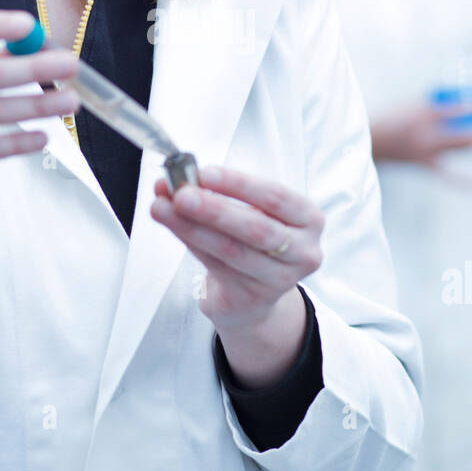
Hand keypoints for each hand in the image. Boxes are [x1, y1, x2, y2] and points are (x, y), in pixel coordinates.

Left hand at [149, 164, 323, 387]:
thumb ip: (216, 192)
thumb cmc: (252, 239)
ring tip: (162, 208)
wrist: (254, 294)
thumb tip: (171, 180)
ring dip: (192, 227)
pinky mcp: (254, 298)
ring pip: (232, 250)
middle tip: (180, 194)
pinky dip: (191, 243)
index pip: (276, 197)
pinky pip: (216, 266)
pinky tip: (173, 227)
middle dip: (214, 208)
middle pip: (255, 228)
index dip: (239, 184)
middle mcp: (303, 251)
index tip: (204, 172)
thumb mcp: (248, 210)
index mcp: (309, 219)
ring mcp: (281, 280)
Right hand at [371, 102, 471, 169]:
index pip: (455, 110)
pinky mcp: (424, 164)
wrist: (370, 143)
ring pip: (462, 148)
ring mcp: (427, 152)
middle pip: (465, 134)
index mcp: (422, 116)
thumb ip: (435, 105)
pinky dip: (461, 181)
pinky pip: (446, 175)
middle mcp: (427, 135)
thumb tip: (462, 103)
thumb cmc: (390, 120)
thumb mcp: (410, 106)